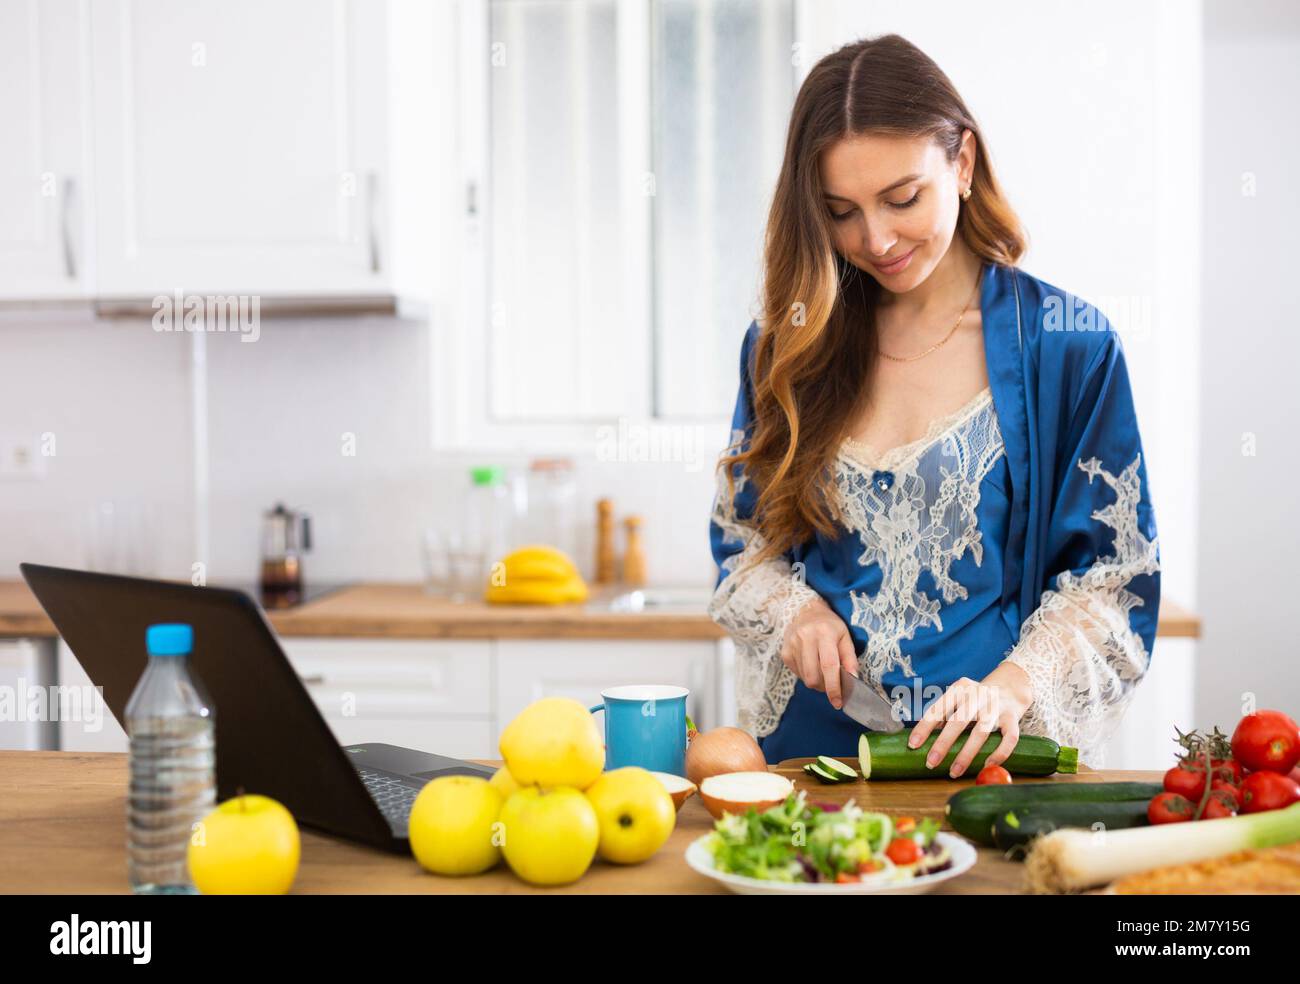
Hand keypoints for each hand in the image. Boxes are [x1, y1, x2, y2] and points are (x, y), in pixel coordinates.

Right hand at [780, 596, 857, 709]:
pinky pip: (797, 674)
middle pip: (813, 676)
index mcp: (824, 633)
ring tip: (823, 672)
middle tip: (832, 686)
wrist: (805, 611)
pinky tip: (812, 664)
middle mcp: (805, 638)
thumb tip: (853, 680)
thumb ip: (849, 658)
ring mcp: (792, 645)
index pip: (829, 666)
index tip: (838, 702)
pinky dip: (807, 675)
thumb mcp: (845, 636)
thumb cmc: (830, 626)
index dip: (834, 687)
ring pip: (805, 678)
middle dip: (824, 687)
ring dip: (816, 682)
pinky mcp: (784, 653)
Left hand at [906, 662, 1032, 777]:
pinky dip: (999, 753)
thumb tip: (923, 737)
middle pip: (958, 721)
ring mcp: (996, 706)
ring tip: (954, 772)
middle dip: (943, 744)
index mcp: (959, 689)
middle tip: (931, 763)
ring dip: (966, 755)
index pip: (938, 709)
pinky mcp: (1013, 717)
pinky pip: (1009, 738)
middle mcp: (977, 696)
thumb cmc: (976, 698)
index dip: (924, 727)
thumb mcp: (958, 698)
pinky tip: (987, 765)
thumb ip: (943, 714)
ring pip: (981, 732)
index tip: (913, 745)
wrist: (1011, 685)